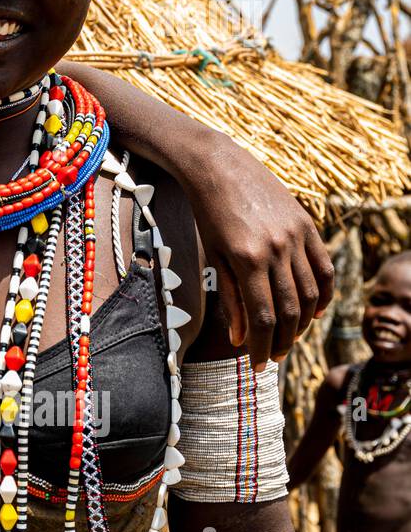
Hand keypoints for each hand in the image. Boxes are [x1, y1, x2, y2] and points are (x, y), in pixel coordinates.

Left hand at [186, 131, 334, 369]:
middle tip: (272, 357)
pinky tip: (315, 312)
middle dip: (282, 340)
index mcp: (247, 260)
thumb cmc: (207, 213)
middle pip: (290, 310)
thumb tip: (239, 339)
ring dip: (303, 323)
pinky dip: (324, 294)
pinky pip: (324, 268)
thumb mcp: (213, 256)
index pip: (262, 317)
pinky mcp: (307, 225)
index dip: (261, 346)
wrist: (219, 166)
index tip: (257, 366)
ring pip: (311, 293)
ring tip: (289, 337)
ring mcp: (296, 236)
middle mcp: (277, 249)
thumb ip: (231, 298)